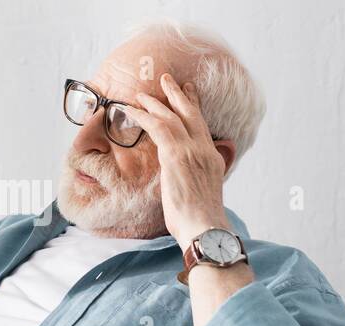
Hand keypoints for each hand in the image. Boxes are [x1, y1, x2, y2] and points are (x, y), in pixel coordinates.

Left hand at [119, 73, 232, 242]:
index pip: (202, 126)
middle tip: (168, 79)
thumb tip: (190, 178)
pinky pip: (158, 128)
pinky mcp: (175, 156)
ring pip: (172, 117)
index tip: (189, 94)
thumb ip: (198, 178)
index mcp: (213, 158)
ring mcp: (191, 151)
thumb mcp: (204, 193)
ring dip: (156, 102)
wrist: (205, 227)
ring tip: (142, 93)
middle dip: (179, 94)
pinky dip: (143, 117)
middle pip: (191, 114)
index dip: (194, 108)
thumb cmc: (201, 220)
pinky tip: (131, 111)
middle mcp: (204, 149)